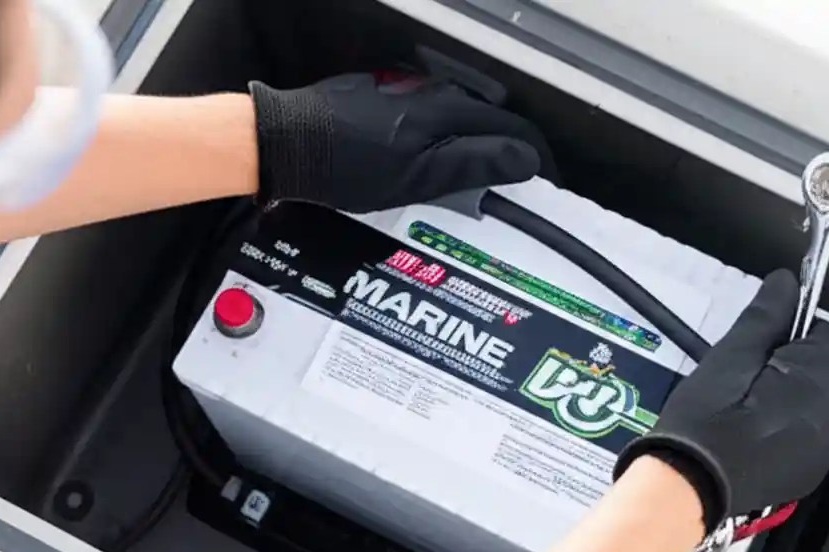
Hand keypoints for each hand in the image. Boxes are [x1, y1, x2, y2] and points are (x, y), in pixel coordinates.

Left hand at [249, 73, 545, 211]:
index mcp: (446, 110)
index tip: (543, 176)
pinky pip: (427, 119)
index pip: (510, 128)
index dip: (532, 154)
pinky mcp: (379, 100)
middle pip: (485, 120)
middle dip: (506, 148)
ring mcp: (402, 94)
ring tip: (479, 176)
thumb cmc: (346, 164)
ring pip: (456, 119)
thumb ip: (474, 164)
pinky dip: (441, 140)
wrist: (285, 143)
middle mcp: (428, 93)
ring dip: (473, 143)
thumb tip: (524, 159)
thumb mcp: (418, 176)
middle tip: (515, 180)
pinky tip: (431, 161)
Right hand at [613, 269, 828, 533]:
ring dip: (783, 396)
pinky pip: (803, 433)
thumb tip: (788, 282)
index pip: (821, 334)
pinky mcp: (805, 473)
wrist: (684, 491)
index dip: (787, 331)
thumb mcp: (728, 359)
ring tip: (738, 409)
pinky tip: (748, 434)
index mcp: (814, 387)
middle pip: (816, 369)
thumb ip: (765, 317)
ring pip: (809, 401)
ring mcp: (820, 452)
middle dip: (784, 365)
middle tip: (738, 380)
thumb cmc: (701, 426)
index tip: (753, 344)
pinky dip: (782, 426)